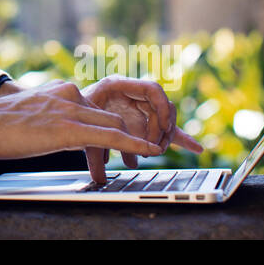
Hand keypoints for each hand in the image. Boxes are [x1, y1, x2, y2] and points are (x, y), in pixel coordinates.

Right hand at [0, 78, 166, 180]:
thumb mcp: (32, 114)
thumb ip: (50, 117)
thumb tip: (58, 133)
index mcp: (61, 90)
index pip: (96, 107)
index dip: (111, 124)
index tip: (122, 136)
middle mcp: (70, 94)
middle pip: (111, 113)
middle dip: (130, 132)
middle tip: (145, 148)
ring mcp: (71, 110)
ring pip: (115, 123)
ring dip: (135, 140)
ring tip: (153, 152)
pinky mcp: (70, 128)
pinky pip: (111, 136)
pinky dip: (134, 144)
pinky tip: (148, 151)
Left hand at [82, 75, 202, 177]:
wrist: (67, 113)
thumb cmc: (74, 116)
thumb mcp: (84, 132)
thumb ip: (94, 153)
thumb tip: (101, 178)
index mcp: (118, 86)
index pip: (152, 89)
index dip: (162, 108)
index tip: (164, 128)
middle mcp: (132, 95)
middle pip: (161, 108)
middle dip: (160, 131)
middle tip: (153, 150)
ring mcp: (137, 107)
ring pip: (161, 120)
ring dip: (160, 139)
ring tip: (152, 153)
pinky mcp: (141, 120)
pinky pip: (162, 129)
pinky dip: (179, 138)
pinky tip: (196, 147)